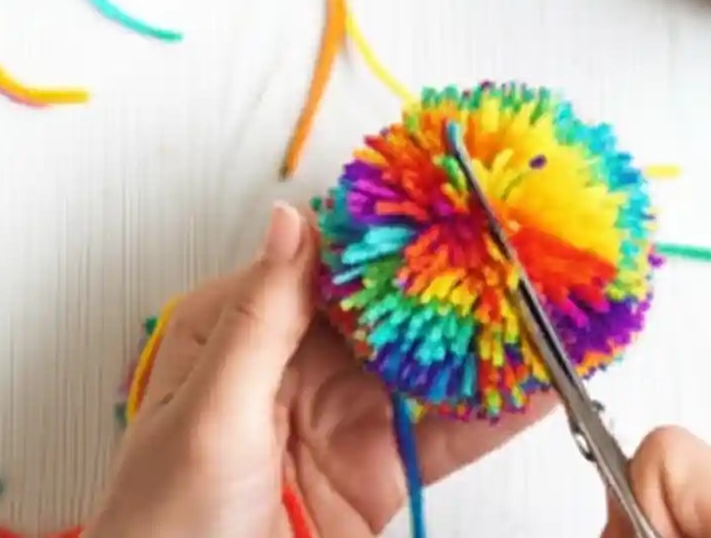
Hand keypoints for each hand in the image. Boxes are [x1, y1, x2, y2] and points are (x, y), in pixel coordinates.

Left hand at [85, 202, 552, 537]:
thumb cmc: (165, 523)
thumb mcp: (210, 414)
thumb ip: (260, 320)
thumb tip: (289, 223)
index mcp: (244, 330)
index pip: (327, 265)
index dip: (389, 236)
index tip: (447, 204)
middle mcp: (299, 362)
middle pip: (391, 310)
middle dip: (454, 281)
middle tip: (517, 248)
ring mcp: (345, 413)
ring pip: (429, 365)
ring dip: (486, 339)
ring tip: (544, 306)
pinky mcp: (380, 467)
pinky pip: (446, 434)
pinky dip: (496, 413)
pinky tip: (537, 387)